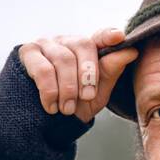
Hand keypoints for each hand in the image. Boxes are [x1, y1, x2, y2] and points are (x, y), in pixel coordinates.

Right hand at [17, 28, 138, 123]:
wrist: (45, 124)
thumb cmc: (73, 106)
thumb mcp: (96, 94)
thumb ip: (111, 72)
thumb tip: (131, 50)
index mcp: (86, 50)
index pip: (99, 37)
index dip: (108, 36)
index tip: (119, 38)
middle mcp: (66, 42)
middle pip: (82, 45)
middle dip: (87, 74)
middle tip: (87, 97)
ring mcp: (46, 44)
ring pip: (63, 58)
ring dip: (68, 88)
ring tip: (67, 109)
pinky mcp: (28, 53)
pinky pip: (43, 68)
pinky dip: (50, 91)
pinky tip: (52, 106)